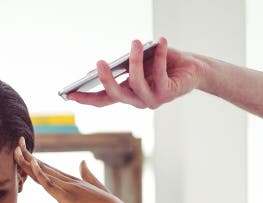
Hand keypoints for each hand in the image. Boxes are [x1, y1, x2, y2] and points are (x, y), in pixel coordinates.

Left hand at [14, 138, 137, 202]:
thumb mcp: (95, 188)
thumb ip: (88, 175)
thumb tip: (83, 163)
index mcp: (72, 181)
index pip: (48, 169)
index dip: (35, 161)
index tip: (24, 152)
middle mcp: (68, 181)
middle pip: (43, 168)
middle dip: (28, 157)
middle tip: (17, 143)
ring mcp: (68, 188)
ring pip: (43, 173)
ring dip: (28, 162)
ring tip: (17, 150)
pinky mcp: (67, 197)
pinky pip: (50, 184)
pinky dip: (40, 174)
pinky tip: (33, 164)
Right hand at [67, 37, 204, 108]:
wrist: (193, 70)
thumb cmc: (163, 64)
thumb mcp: (140, 62)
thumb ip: (125, 65)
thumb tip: (107, 64)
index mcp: (127, 95)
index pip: (102, 100)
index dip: (86, 99)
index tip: (69, 94)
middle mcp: (137, 101)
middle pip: (115, 95)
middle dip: (106, 79)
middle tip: (100, 63)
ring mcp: (151, 100)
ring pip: (136, 84)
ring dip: (134, 61)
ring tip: (134, 42)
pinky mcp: (167, 93)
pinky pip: (159, 74)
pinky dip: (159, 55)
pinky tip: (160, 41)